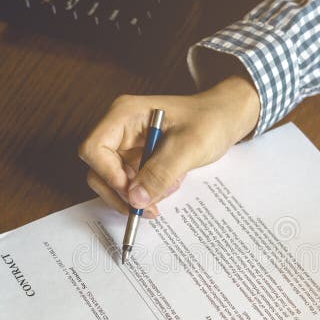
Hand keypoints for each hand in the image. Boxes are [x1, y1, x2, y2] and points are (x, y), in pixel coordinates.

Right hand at [78, 75, 258, 217]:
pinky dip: (146, 192)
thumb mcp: (189, 147)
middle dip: (122, 192)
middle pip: (98, 170)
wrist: (225, 118)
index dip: (108, 174)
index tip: (133, 191)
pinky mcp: (137, 159)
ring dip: (136, 195)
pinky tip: (168, 185)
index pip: (94, 149)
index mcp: (125, 115)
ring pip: (113, 182)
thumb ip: (160, 172)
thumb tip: (135, 198)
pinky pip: (130, 184)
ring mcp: (127, 145)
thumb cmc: (210, 121)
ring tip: (167, 189)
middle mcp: (120, 129)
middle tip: (150, 205)